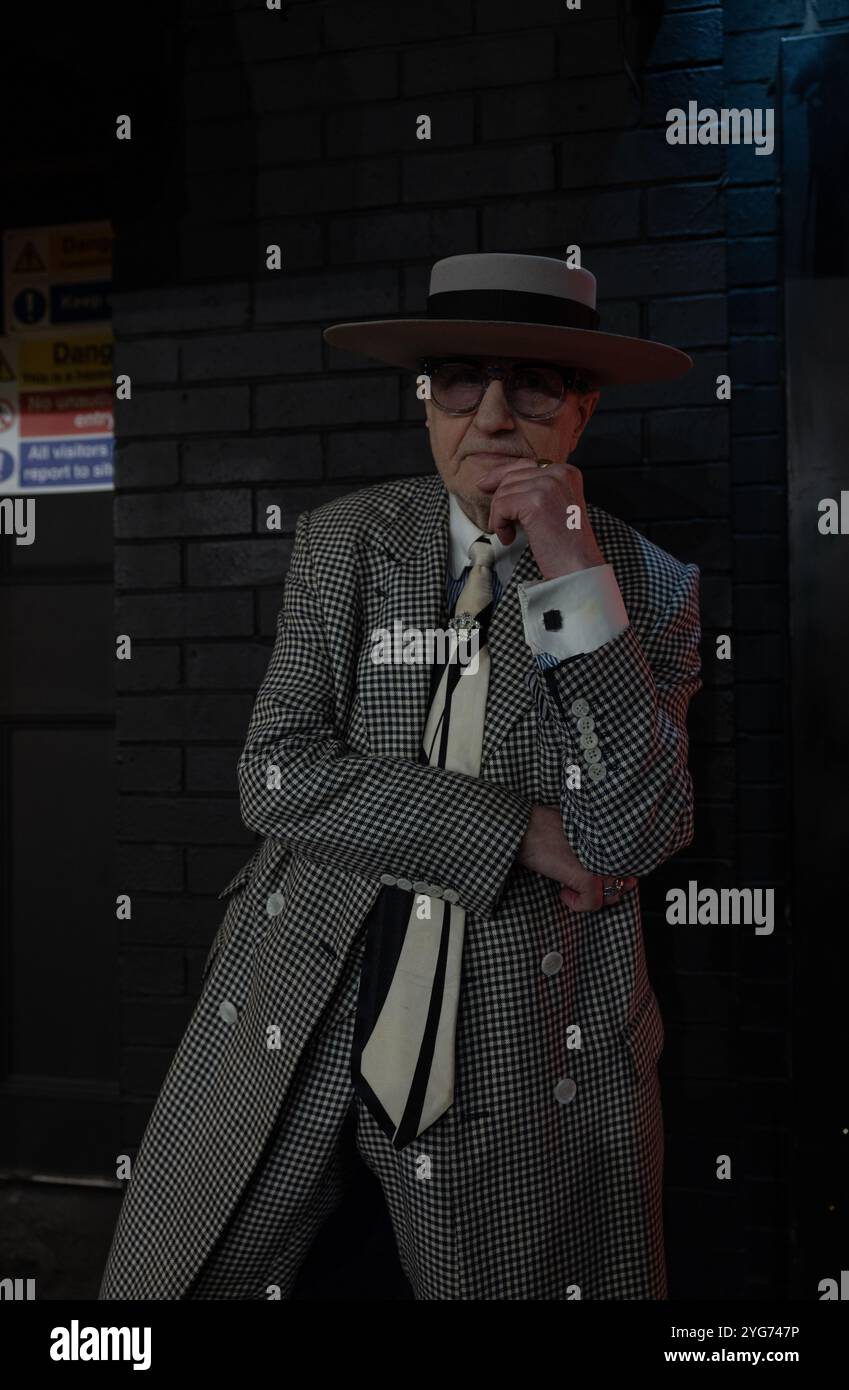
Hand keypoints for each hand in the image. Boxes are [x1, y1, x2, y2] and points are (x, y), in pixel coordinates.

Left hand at [476, 457, 605, 579]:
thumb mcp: (553, 506)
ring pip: (503, 492)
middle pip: (511, 477)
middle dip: (498, 501)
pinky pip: (501, 505)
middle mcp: (559, 473)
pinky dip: (499, 523)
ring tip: (508, 534)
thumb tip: (494, 480)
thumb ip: (534, 489)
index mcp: (566, 472)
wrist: (578, 567)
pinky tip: (509, 538)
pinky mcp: (536, 502)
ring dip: (499, 516)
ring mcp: (548, 486)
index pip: (524, 465)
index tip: (484, 486)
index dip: (501, 477)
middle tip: (498, 523)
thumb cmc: (564, 544)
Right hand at [518, 805, 635, 912]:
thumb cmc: (546, 826)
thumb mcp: (577, 833)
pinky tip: (562, 891)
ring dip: (590, 896)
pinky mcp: (588, 878)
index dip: (619, 879)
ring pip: (610, 895)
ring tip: (570, 886)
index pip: (628, 866)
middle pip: (621, 883)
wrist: (527, 828)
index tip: (605, 882)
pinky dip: (575, 903)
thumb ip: (594, 847)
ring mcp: (601, 865)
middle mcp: (610, 851)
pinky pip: (592, 903)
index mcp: (609, 839)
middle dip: (604, 891)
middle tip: (582, 887)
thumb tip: (610, 871)